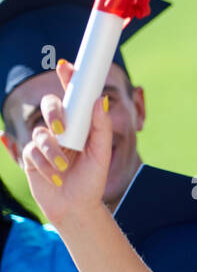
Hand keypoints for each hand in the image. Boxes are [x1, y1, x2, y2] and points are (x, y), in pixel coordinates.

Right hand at [9, 61, 112, 229]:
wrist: (76, 206)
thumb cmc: (93, 179)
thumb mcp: (102, 154)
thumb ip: (101, 127)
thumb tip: (100, 100)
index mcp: (79, 124)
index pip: (72, 96)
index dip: (68, 78)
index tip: (66, 65)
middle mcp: (60, 129)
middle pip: (49, 106)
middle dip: (54, 113)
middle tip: (62, 129)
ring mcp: (44, 142)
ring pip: (40, 135)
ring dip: (51, 154)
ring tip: (63, 170)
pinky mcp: (31, 157)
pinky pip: (29, 152)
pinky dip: (42, 164)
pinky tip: (20, 150)